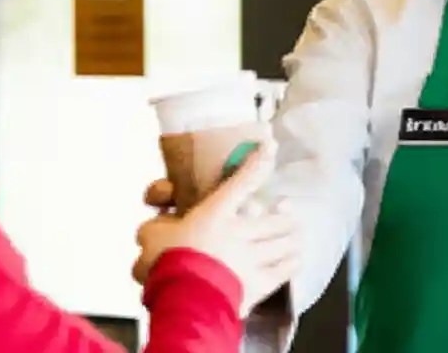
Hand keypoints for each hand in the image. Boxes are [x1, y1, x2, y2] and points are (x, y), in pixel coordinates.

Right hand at [133, 139, 299, 314]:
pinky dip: (291, 264)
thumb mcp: (151, 238)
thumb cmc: (166, 265)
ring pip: (283, 244)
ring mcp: (252, 259)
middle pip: (274, 219)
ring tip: (296, 235)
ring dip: (291, 238)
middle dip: (285, 213)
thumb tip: (153, 226)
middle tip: (289, 208)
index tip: (271, 148)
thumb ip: (155, 228)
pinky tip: (296, 260)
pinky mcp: (258, 286)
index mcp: (215, 214)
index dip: (257, 163)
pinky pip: (283, 272)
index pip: (241, 182)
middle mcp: (240, 232)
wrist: (185, 300)